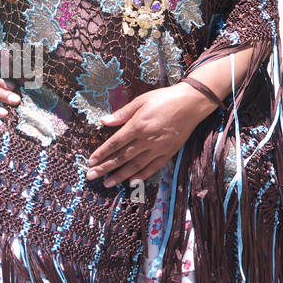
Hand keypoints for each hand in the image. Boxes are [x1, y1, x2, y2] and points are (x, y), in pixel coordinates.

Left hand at [85, 84, 205, 187]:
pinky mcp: (169, 152)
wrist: (191, 103)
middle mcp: (146, 139)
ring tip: (108, 184)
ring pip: (136, 165)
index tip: (91, 162)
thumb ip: (122, 113)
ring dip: (120, 175)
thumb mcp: (141, 101)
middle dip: (105, 168)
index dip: (102, 153)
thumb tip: (104, 121)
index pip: (115, 143)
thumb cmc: (164, 99)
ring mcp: (158, 148)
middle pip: (122, 157)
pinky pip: (153, 167)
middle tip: (92, 176)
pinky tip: (132, 182)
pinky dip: (142, 176)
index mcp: (137, 125)